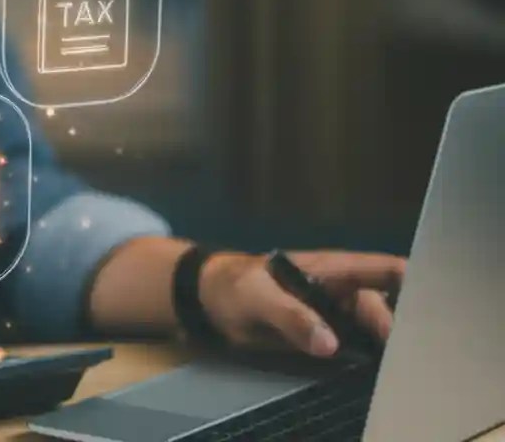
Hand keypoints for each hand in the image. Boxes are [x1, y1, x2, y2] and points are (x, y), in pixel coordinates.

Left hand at [198, 250, 404, 356]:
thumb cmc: (233, 286)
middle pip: (385, 309)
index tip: (438, 307)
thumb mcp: (256, 297)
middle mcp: (341, 290)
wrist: (207, 301)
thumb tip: (330, 344)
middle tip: (415, 356)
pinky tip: (379, 376)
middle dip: (404, 327)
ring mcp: (334, 314)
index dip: (417, 282)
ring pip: (374, 331)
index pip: (385, 269)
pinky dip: (368, 359)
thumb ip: (291, 316)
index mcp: (332, 269)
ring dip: (387, 347)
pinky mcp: (324, 337)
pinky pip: (354, 348)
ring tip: (403, 369)